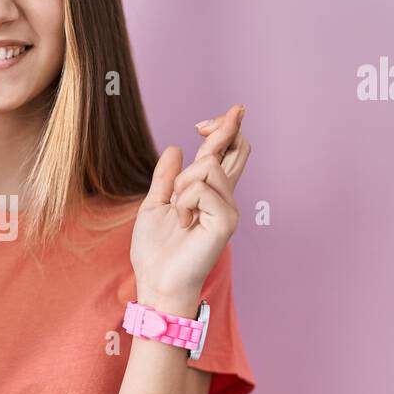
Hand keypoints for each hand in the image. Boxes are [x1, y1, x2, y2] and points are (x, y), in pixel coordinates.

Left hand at [130, 105, 249, 310]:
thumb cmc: (156, 251)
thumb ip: (165, 178)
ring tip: (178, 211)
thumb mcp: (155, 205)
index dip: (228, 129)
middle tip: (206, 123)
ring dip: (182, 184)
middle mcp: (224, 199)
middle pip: (238, 150)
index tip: (231, 112)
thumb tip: (175, 148)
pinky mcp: (226, 221)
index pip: (226, 154)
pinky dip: (184, 201)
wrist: (155, 281)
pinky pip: (201, 188)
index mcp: (208, 194)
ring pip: (208, 166)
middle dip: (224, 129)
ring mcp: (228, 209)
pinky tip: (183, 221)